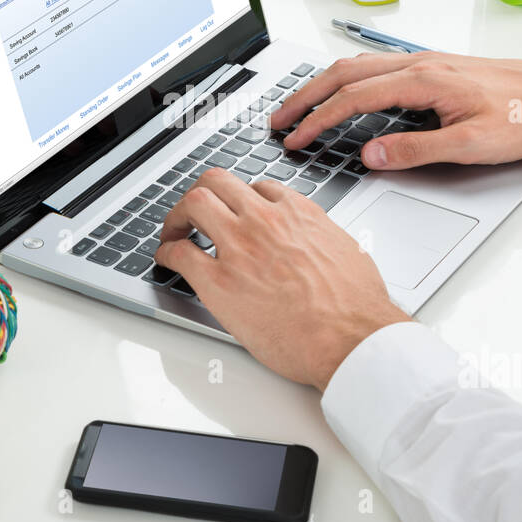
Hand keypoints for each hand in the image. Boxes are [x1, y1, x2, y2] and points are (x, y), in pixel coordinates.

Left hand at [154, 168, 408, 389]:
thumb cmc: (356, 307)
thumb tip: (317, 246)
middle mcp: (264, 221)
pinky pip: (180, 252)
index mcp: (297, 214)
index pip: (258, 188)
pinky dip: (166, 251)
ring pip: (194, 203)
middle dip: (200, 193)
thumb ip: (321, 239)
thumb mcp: (345, 251)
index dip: (240, 201)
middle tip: (193, 212)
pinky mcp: (218, 281)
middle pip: (217, 182)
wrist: (351, 339)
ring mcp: (239, 247)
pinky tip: (165, 259)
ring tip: (173, 230)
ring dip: (177, 215)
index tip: (234, 212)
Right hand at [270, 52, 521, 169]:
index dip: (319, 120)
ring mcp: (424, 63)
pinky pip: (374, 68)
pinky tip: (343, 93)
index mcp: (424, 80)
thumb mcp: (471, 145)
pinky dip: (346, 80)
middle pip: (344, 74)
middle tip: (278, 120)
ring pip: (357, 67)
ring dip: (323, 86)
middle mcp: (418, 64)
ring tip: (300, 108)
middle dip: (305, 97)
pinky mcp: (432, 68)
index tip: (296, 139)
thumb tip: (370, 154)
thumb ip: (416, 150)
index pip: (354, 98)